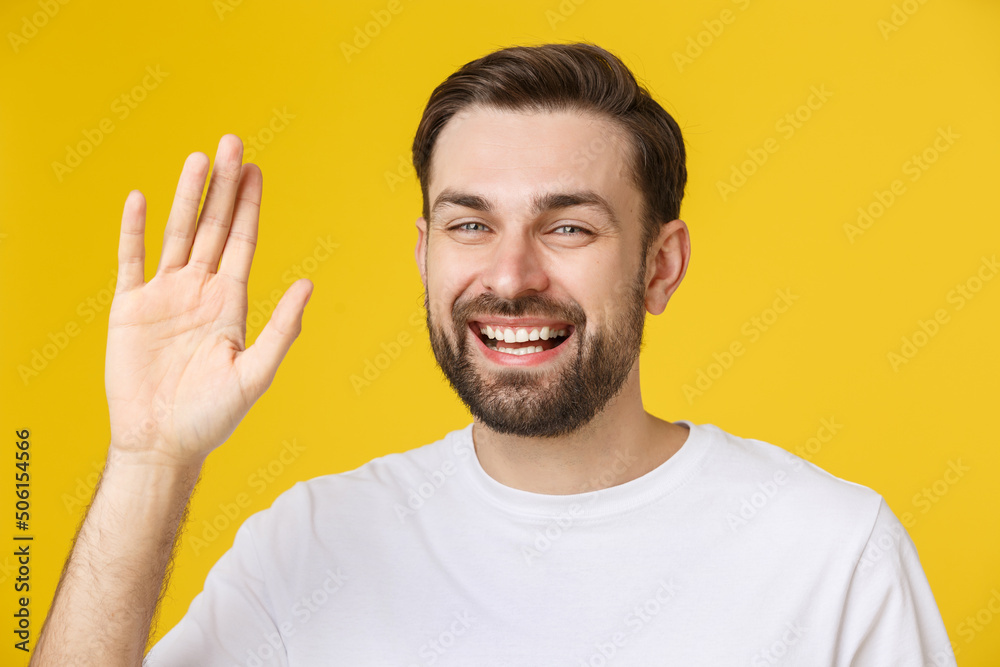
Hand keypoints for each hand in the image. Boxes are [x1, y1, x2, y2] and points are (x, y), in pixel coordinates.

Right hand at [105, 135, 311, 466]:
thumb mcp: (255, 373)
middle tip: (231, 142)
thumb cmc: (212, 417)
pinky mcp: (129, 309)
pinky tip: (141, 199)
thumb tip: (307, 284)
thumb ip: (281, 329)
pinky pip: (131, 261)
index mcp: (231, 302)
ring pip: (176, 234)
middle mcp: (199, 291)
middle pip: (212, 226)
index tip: (255, 169)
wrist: (162, 442)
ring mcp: (164, 297)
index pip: (242, 242)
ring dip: (186, 196)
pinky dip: (135, 230)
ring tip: (197, 158)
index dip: (249, 206)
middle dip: (222, 186)